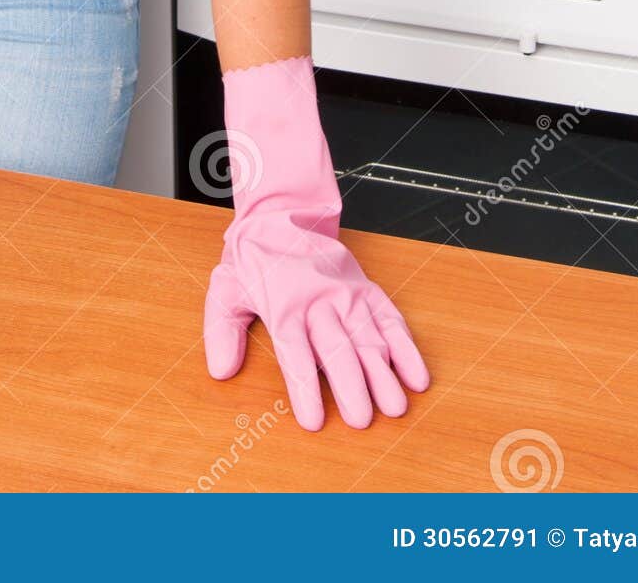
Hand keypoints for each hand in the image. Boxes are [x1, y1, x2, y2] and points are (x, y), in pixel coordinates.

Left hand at [205, 209, 429, 429]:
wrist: (281, 216)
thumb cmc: (253, 261)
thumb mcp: (225, 289)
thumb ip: (221, 330)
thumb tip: (222, 371)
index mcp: (283, 305)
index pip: (296, 352)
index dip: (305, 388)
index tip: (314, 421)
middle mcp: (319, 301)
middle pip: (338, 349)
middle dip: (352, 386)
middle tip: (362, 421)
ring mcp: (347, 294)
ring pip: (369, 338)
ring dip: (384, 374)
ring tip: (395, 407)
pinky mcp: (367, 289)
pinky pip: (390, 320)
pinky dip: (406, 348)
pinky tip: (416, 377)